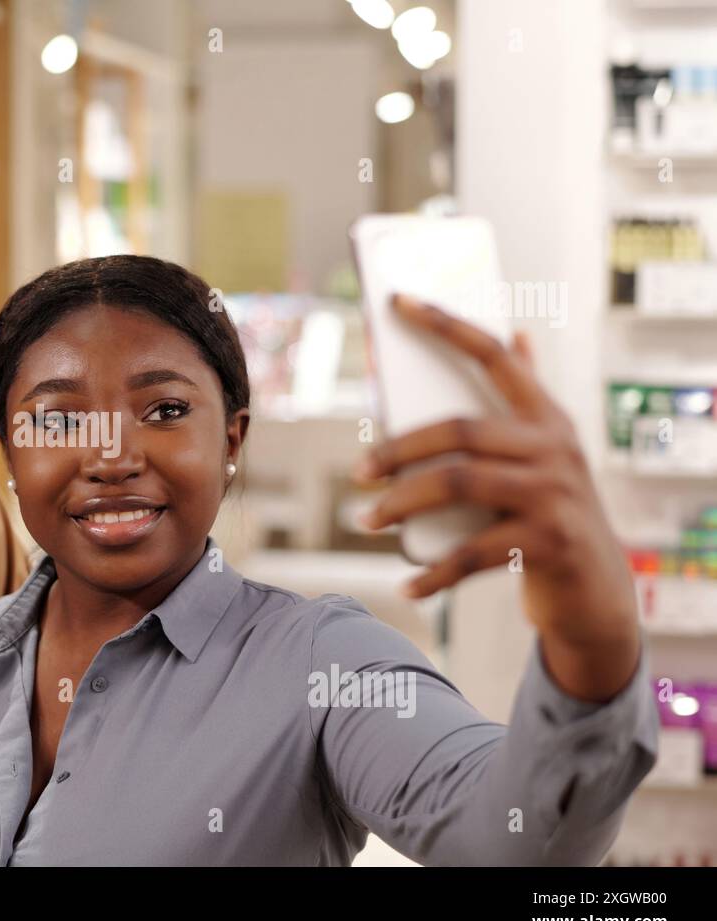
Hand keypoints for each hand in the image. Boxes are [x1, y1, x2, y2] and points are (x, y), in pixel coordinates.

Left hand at [352, 294, 638, 694]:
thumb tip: (516, 332)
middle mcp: (553, 448)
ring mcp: (554, 494)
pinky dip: (434, 572)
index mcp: (545, 418)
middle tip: (357, 472)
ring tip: (367, 520)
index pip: (493, 355)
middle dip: (397, 449)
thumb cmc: (550, 512)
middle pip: (459, 429)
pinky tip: (408, 584)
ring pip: (459, 483)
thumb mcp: (545, 453)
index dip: (445, 324)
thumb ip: (527, 399)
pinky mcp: (549, 543)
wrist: (595, 589)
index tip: (397, 299)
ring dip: (402, 503)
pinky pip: (473, 553)